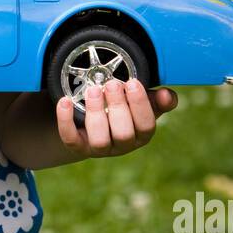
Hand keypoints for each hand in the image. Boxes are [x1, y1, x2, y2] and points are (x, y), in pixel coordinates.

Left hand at [54, 79, 177, 157]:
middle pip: (123, 134)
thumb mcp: (142, 102)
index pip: (146, 126)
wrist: (93, 120)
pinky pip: (70, 139)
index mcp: (141, 134)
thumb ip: (156, 99)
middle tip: (111, 84)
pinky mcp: (78, 146)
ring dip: (96, 113)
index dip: (141, 105)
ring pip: (100, 140)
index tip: (132, 83)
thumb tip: (168, 96)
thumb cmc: (123, 108)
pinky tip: (64, 101)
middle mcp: (122, 145)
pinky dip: (66, 121)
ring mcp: (100, 149)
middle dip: (118, 108)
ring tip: (93, 90)